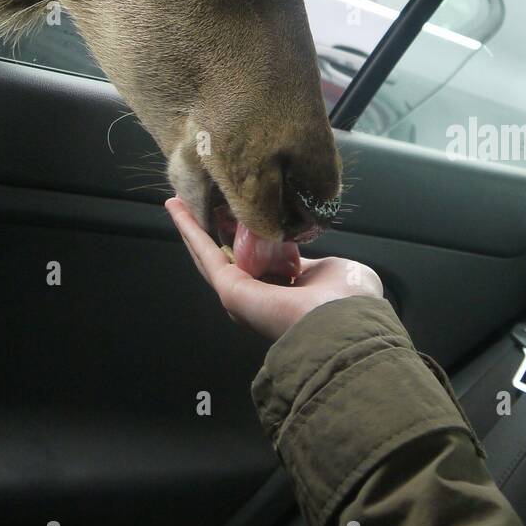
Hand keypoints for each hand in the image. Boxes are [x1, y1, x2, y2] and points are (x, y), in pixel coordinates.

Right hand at [165, 196, 383, 342]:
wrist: (346, 322)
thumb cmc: (349, 301)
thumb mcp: (329, 271)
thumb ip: (309, 263)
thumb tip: (298, 254)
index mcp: (282, 294)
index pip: (256, 261)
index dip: (241, 237)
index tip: (233, 216)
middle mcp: (257, 297)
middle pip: (223, 257)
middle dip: (207, 230)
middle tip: (190, 204)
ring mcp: (241, 295)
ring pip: (208, 255)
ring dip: (191, 228)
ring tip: (176, 203)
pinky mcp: (230, 289)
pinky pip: (205, 252)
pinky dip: (189, 229)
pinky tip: (177, 209)